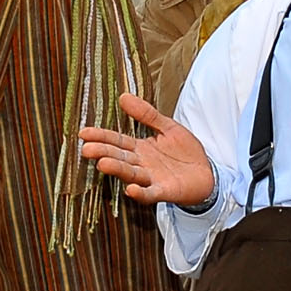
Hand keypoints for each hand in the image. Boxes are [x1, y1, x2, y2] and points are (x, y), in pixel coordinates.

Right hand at [79, 95, 217, 207]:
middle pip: (120, 157)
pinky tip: (131, 189)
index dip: (101, 137)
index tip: (83, 133)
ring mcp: (151, 179)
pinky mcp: (164, 191)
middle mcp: (142, 164)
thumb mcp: (167, 127)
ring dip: (117, 169)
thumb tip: (123, 96)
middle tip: (86, 149)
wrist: (207, 174)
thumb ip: (147, 114)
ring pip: (131, 173)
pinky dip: (140, 193)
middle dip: (103, 153)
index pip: (117, 141)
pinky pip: (150, 193)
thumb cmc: (185, 152)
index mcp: (141, 148)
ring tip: (103, 164)